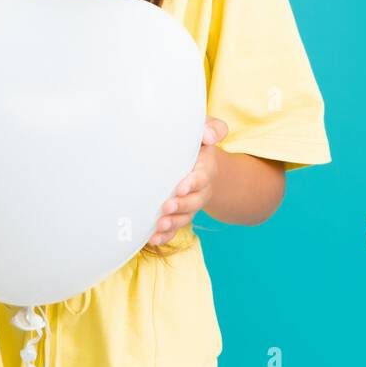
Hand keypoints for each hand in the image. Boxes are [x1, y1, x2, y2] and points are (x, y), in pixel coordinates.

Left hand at [151, 116, 227, 245]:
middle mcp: (200, 188)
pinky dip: (166, 235)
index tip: (180, 187)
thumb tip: (208, 135)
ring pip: (185, 217)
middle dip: (181, 206)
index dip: (192, 183)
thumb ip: (212, 128)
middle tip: (167, 206)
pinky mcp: (180, 213)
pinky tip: (153, 238)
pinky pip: (175, 227)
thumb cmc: (198, 142)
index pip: (201, 176)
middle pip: (195, 201)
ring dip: (173, 222)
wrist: (198, 161)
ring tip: (159, 225)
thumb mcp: (207, 129)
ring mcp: (190, 203)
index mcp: (205, 167)